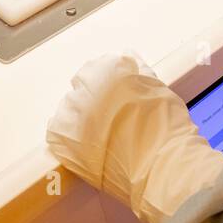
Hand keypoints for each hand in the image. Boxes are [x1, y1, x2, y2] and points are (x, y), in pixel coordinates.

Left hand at [46, 52, 222, 222]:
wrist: (160, 165)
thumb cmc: (164, 127)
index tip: (116, 98)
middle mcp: (85, 87)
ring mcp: (72, 113)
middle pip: (82, 88)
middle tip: (112, 119)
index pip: (97, 68)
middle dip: (94, 100)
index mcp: (107, 69)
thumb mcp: (156, 87)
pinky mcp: (64, 139)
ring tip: (101, 136)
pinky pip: (58, 134)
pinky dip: (69, 139)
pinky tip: (87, 147)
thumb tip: (128, 57)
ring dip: (80, 119)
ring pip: (68, 110)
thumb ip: (137, 69)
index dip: (108, 85)